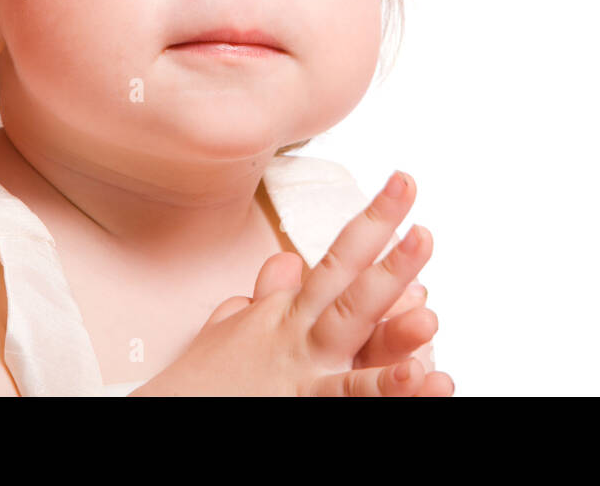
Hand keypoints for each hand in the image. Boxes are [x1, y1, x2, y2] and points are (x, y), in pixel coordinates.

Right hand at [130, 170, 452, 395]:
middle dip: (391, 264)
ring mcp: (304, 382)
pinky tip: (426, 382)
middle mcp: (300, 343)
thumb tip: (288, 261)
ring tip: (431, 321)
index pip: (339, 259)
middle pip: (353, 298)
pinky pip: (350, 405)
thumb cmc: (199, 383)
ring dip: (395, 340)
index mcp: (288, 316)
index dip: (374, 221)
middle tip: (425, 231)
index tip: (404, 183)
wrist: (168, 416)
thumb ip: (266, 296)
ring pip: (355, 359)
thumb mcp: (227, 330)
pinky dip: (389, 397)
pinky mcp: (303, 414)